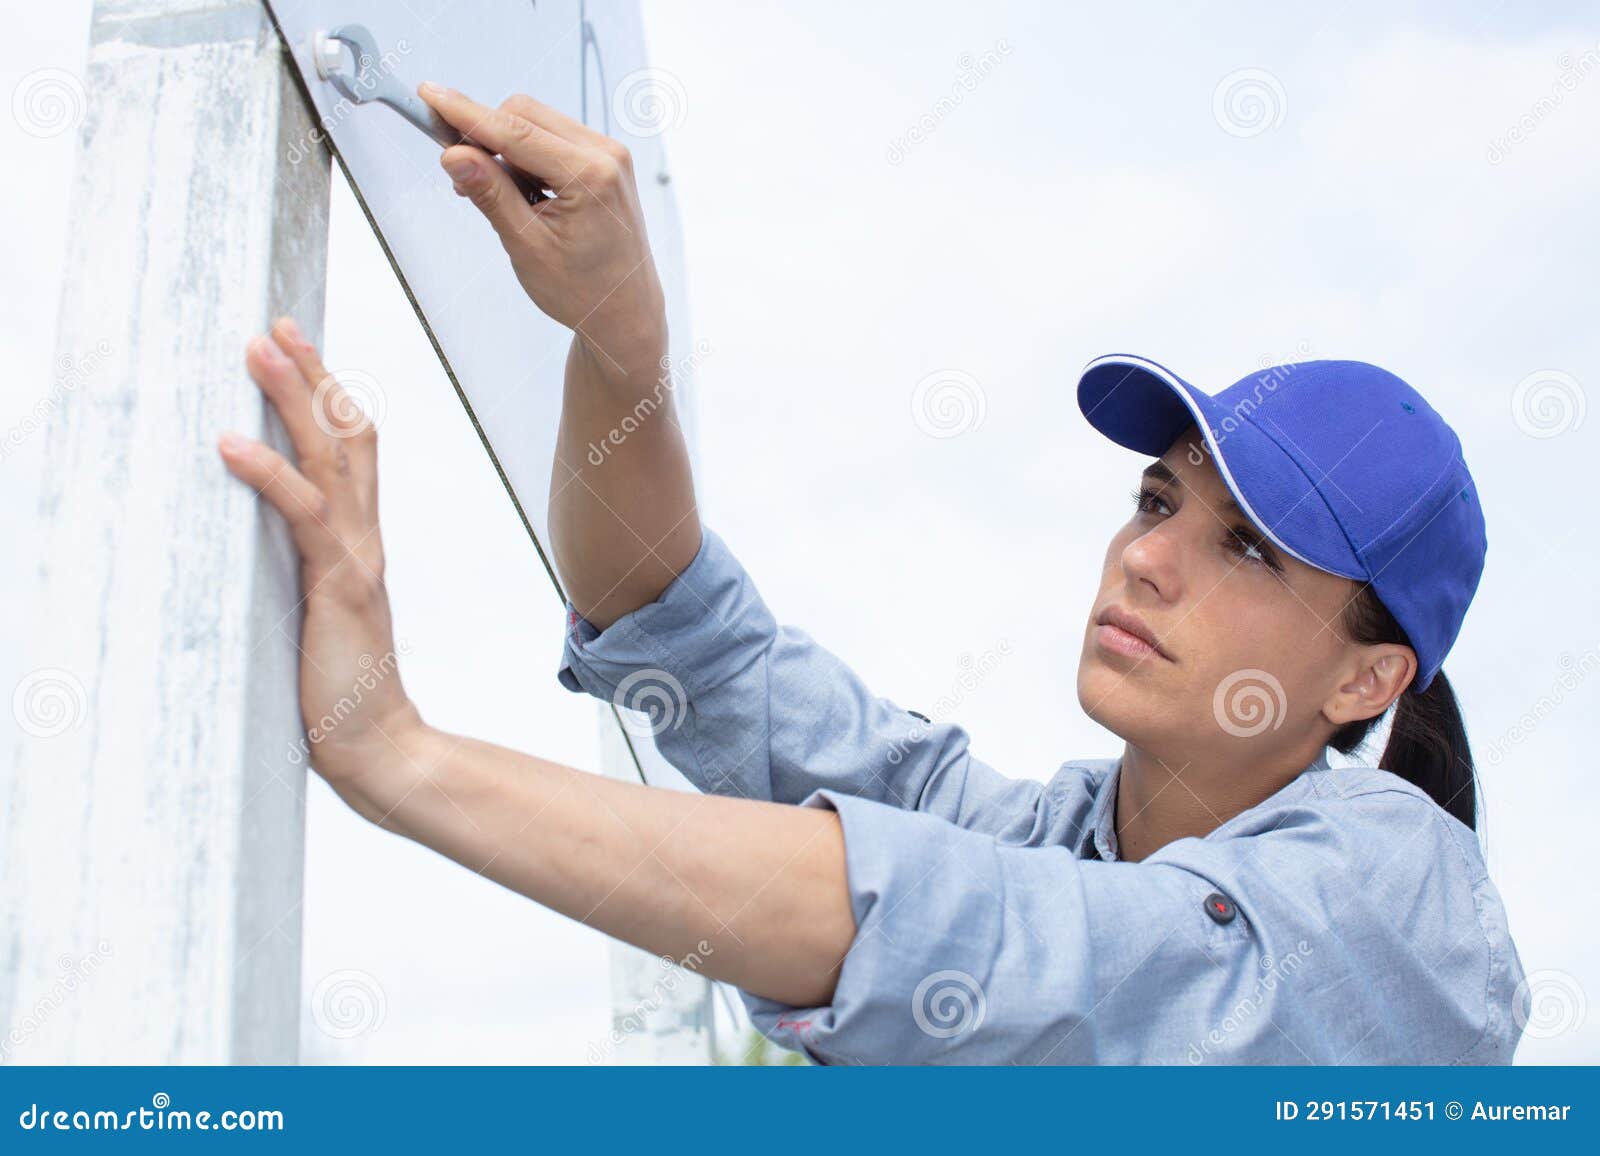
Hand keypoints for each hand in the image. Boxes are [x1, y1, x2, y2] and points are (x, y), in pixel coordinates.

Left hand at [218, 318, 422, 794]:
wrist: (379, 744)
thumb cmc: (342, 689)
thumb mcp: (316, 614)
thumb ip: (301, 572)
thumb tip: (255, 544)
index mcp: (359, 543)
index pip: (353, 451)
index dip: (329, 395)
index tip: (296, 348)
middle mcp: (365, 538)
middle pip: (348, 435)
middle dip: (313, 374)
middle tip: (276, 324)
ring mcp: (357, 557)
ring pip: (331, 458)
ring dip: (295, 397)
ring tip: (259, 349)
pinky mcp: (339, 585)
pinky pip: (305, 516)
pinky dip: (269, 475)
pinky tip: (233, 445)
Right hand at [419, 83, 667, 388]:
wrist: (626, 312)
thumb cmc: (583, 291)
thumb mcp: (527, 247)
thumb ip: (491, 195)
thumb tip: (455, 155)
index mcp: (590, 176)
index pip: (514, 131)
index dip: (466, 113)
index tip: (429, 94)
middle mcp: (606, 155)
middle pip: (524, 114)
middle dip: (486, 137)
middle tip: (464, 180)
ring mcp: (609, 155)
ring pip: (536, 124)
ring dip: (506, 150)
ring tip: (504, 201)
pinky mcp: (605, 161)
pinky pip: (553, 139)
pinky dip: (528, 157)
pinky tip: (524, 195)